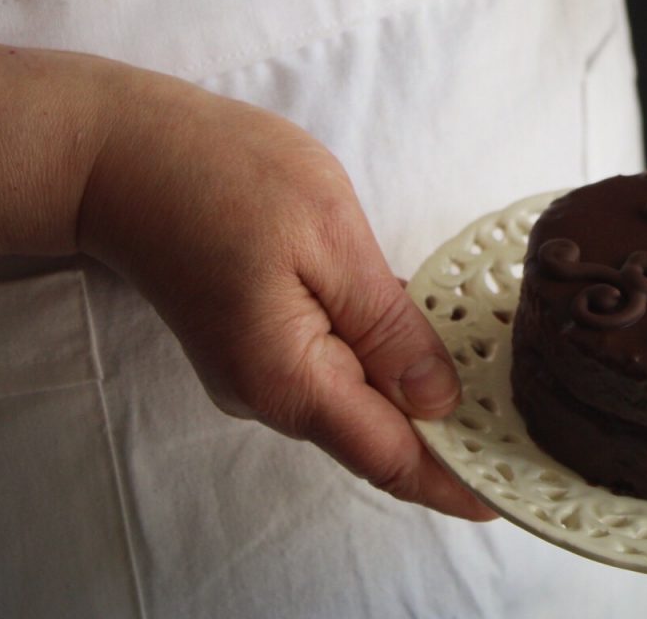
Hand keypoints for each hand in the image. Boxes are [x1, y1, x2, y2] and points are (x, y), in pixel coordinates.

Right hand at [77, 71, 493, 521]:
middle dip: (451, 435)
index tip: (515, 492)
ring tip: (495, 381)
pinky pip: (332, 368)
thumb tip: (439, 399)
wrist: (117, 154)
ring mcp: (256, 369)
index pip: (391, 456)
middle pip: (377, 436)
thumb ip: (387, 325)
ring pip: (356, 401)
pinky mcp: (253, 340)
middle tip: (529, 422)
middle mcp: (268, 393)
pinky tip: (427, 337)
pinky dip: (383, 362)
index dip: (459, 477)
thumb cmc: (219, 176)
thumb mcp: (328, 237)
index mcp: (290, 379)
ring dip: (419, 395)